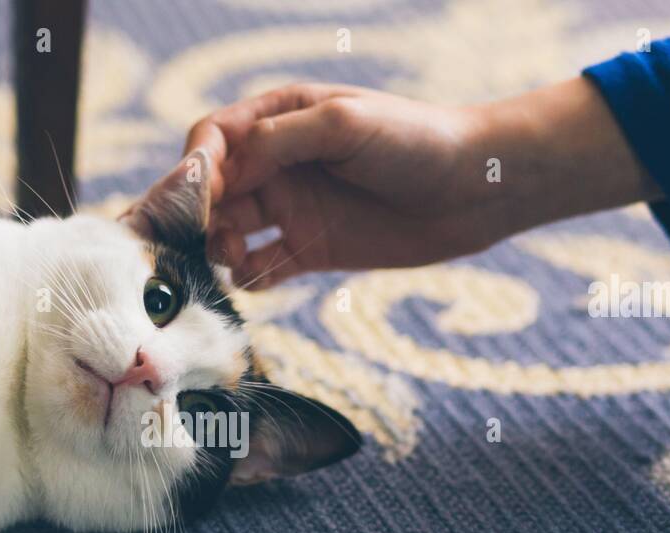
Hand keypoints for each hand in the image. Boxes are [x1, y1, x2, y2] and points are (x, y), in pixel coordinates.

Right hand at [184, 79, 659, 287]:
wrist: (474, 190)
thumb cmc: (416, 140)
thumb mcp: (346, 123)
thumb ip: (281, 139)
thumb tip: (224, 166)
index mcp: (280, 118)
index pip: (213, 139)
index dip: (196, 166)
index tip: (200, 196)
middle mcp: (278, 163)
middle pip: (212, 190)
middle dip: (195, 214)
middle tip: (195, 239)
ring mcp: (292, 208)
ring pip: (228, 231)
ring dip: (219, 246)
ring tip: (235, 256)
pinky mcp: (309, 249)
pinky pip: (261, 268)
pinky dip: (248, 277)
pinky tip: (258, 276)